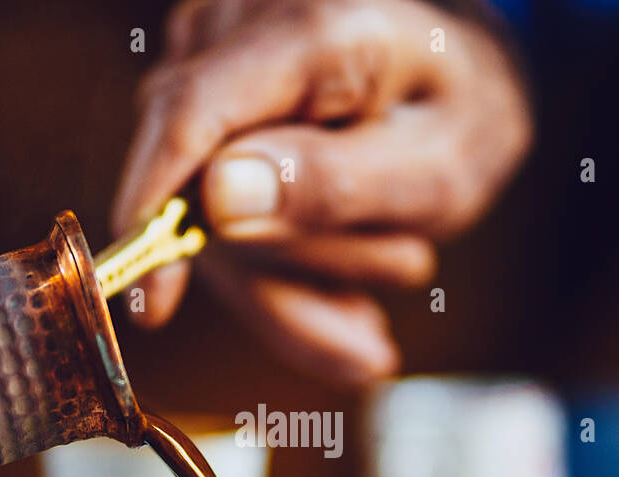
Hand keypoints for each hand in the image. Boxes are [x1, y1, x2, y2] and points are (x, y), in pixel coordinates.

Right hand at [112, 0, 532, 384]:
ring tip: (377, 299)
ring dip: (290, 280)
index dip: (157, 213)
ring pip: (205, 212)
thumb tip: (212, 198)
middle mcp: (241, 26)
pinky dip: (277, 272)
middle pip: (200, 182)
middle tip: (389, 300)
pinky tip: (343, 307)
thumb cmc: (458, 121)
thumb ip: (331, 185)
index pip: (191, 114)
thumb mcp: (433, 173)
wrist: (463, 83)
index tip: (155, 304)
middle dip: (286, 265)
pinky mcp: (204, 105)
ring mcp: (213, 60)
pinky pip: (214, 211)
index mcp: (310, 29)